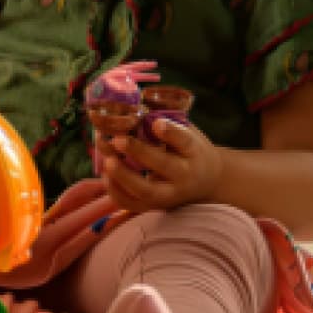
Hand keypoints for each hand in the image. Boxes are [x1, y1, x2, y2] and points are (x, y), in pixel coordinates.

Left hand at [98, 118, 224, 215]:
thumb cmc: (190, 149)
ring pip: (145, 191)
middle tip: (118, 139)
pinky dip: (115, 190)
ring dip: (123, 176)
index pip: (183, 141)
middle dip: (139, 152)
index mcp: (193, 152)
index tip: (155, 123)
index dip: (170, 132)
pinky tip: (105, 172)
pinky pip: (131, 204)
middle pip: (163, 166)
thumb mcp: (187, 132)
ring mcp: (168, 195)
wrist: (206, 181)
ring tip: (107, 160)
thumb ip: (166, 122)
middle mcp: (183, 176)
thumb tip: (134, 106)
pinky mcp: (154, 206)